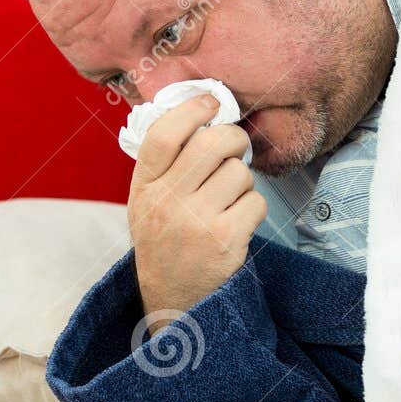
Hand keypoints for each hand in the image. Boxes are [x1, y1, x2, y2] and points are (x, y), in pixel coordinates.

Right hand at [128, 93, 266, 325]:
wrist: (173, 299)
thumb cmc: (165, 240)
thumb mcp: (147, 200)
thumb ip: (165, 162)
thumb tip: (201, 112)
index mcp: (144, 186)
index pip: (163, 133)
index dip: (192, 109)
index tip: (211, 102)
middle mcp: (166, 202)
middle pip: (212, 144)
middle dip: (234, 139)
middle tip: (235, 148)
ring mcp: (196, 222)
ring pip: (239, 172)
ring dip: (243, 181)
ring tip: (229, 199)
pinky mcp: (225, 240)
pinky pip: (256, 201)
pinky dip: (253, 208)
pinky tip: (237, 221)